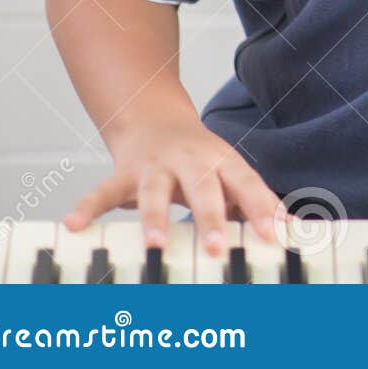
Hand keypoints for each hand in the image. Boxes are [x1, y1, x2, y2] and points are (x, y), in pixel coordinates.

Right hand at [62, 115, 285, 255]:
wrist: (156, 119)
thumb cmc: (201, 160)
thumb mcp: (230, 174)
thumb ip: (254, 201)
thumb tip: (294, 227)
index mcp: (223, 163)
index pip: (247, 184)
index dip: (262, 208)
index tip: (275, 234)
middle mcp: (191, 162)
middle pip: (203, 188)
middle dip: (211, 218)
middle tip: (218, 248)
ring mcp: (156, 166)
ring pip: (154, 191)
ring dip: (154, 218)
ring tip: (154, 244)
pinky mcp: (124, 173)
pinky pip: (103, 190)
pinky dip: (87, 207)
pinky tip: (74, 225)